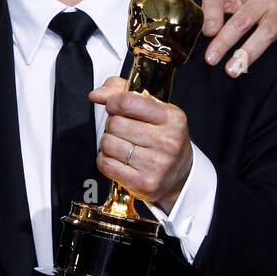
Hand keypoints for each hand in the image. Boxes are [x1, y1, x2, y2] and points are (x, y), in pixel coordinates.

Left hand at [90, 77, 191, 213]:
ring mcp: (157, 164)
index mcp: (172, 118)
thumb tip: (96, 95)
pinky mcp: (144, 183)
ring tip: (123, 146)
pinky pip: (106, 164)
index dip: (113, 103)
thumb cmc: (163, 139)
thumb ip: (122, 92)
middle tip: (124, 131)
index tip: (115, 107)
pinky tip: (119, 160)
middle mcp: (168, 141)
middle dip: (113, 125)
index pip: (127, 102)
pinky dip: (106, 161)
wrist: (180, 176)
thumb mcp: (153, 109)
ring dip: (109, 144)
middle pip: (115, 123)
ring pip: (108, 144)